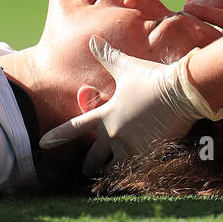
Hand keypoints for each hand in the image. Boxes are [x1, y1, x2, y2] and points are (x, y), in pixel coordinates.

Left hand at [39, 37, 222, 175]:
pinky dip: (135, 177)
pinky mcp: (152, 156)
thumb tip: (93, 39)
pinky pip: (139, 172)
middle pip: (94, 158)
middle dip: (88, 166)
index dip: (57, 135)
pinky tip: (135, 182)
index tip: (42, 144)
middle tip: (86, 170)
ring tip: (108, 182)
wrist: (181, 92)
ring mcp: (133, 148)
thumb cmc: (152, 78)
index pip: (75, 127)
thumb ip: (108, 56)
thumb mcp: (127, 67)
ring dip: (110, 175)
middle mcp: (116, 135)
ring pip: (115, 170)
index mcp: (107, 115)